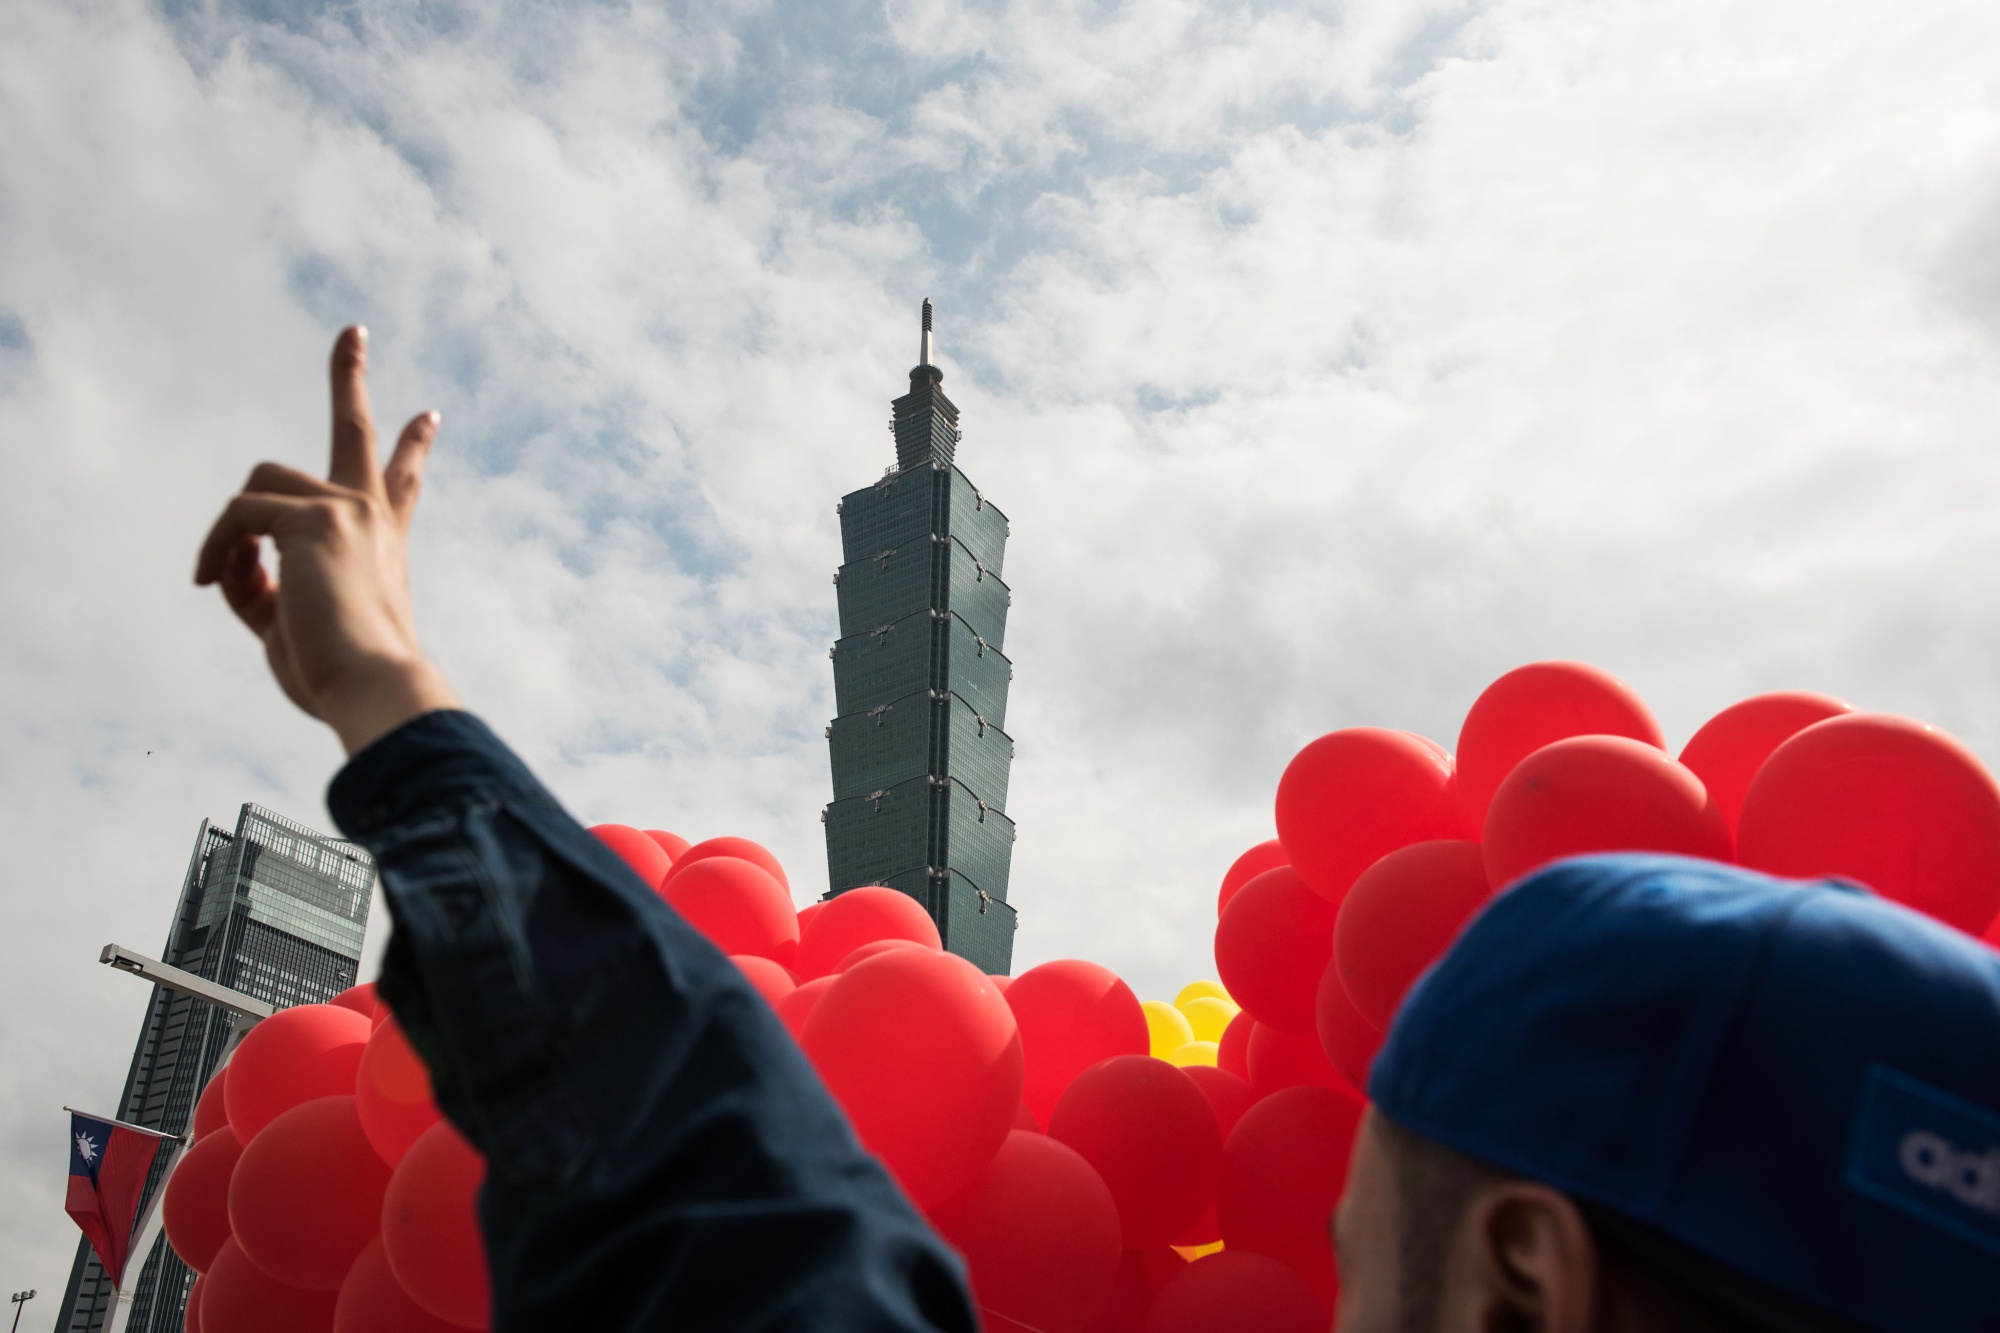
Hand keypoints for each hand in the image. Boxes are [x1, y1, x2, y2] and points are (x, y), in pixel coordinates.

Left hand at [195, 326, 459, 754]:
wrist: (373, 685)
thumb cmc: (339, 676)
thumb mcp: (290, 626)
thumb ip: (260, 587)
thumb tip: (232, 556)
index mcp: (383, 547)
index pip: (398, 485)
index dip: (413, 448)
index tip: (428, 415)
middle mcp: (372, 518)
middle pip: (356, 431)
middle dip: (350, 376)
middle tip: (353, 332)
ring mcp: (348, 511)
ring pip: (260, 484)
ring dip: (227, 532)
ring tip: (214, 579)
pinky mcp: (315, 517)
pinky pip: (238, 516)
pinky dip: (215, 550)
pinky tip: (208, 581)